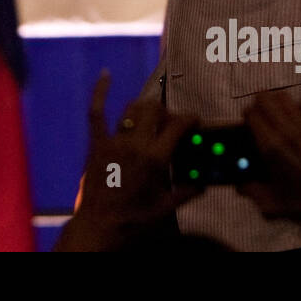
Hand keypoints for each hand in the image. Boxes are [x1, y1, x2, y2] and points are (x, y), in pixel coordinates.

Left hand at [54, 71, 199, 250]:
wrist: (99, 226)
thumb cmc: (134, 220)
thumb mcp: (165, 208)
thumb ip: (186, 193)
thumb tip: (204, 184)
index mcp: (155, 158)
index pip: (178, 126)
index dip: (190, 119)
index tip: (195, 120)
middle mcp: (135, 143)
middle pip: (155, 110)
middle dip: (167, 112)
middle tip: (171, 123)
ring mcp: (113, 140)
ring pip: (132, 108)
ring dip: (144, 108)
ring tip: (151, 117)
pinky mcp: (96, 143)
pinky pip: (96, 112)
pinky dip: (99, 92)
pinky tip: (105, 74)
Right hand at [238, 90, 300, 246]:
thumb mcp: (269, 203)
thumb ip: (250, 191)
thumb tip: (240, 186)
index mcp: (271, 148)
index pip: (250, 113)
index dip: (247, 116)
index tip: (249, 123)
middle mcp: (287, 134)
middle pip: (265, 98)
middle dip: (259, 104)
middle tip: (261, 115)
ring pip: (284, 97)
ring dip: (277, 102)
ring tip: (278, 113)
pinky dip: (300, 105)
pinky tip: (299, 117)